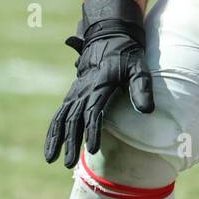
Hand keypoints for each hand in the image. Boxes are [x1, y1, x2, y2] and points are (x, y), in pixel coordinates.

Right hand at [44, 0, 153, 168]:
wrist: (111, 34)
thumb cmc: (128, 52)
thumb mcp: (139, 67)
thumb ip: (142, 88)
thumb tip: (147, 111)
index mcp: (98, 85)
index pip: (93, 112)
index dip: (92, 131)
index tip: (93, 149)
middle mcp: (83, 90)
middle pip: (72, 119)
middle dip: (70, 143)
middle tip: (68, 164)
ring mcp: (76, 91)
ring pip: (60, 117)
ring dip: (55, 138)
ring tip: (50, 159)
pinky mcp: (74, 93)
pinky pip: (60, 113)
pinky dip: (53, 129)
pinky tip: (52, 145)